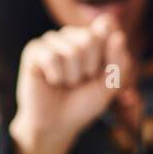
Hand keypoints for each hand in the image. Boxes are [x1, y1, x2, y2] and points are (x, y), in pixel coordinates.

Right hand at [10, 14, 136, 151]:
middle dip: (89, 68)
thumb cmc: (84, 102)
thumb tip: (116, 31)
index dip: (107, 58)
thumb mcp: (110, 84)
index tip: (99, 73)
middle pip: (89, 39)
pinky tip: (51, 81)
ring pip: (71, 50)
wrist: (57, 124)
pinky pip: (51, 57)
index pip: (106, 29)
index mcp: (92, 38)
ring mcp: (51, 41)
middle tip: (80, 81)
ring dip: (72, 76)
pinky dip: (56, 76)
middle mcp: (72, 35)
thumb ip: (119, 60)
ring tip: (66, 83)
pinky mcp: (33, 51)